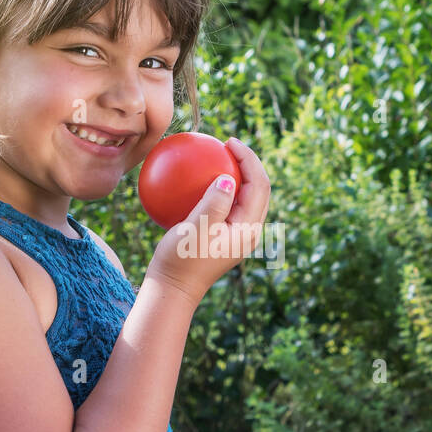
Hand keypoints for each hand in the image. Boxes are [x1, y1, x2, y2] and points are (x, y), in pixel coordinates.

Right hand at [144, 137, 270, 303]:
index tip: (230, 141)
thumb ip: (214, 204)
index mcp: (249, 228)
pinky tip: (198, 179)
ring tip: (218, 156)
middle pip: (259, 189)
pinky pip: (228, 206)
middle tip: (228, 144)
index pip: (260, 185)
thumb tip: (228, 179)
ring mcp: (238, 235)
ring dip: (237, 174)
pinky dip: (220, 189)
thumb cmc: (181, 260)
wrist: (172, 289)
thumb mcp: (195, 229)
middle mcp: (249, 231)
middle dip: (249, 163)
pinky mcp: (225, 237)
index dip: (250, 158)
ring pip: (246, 197)